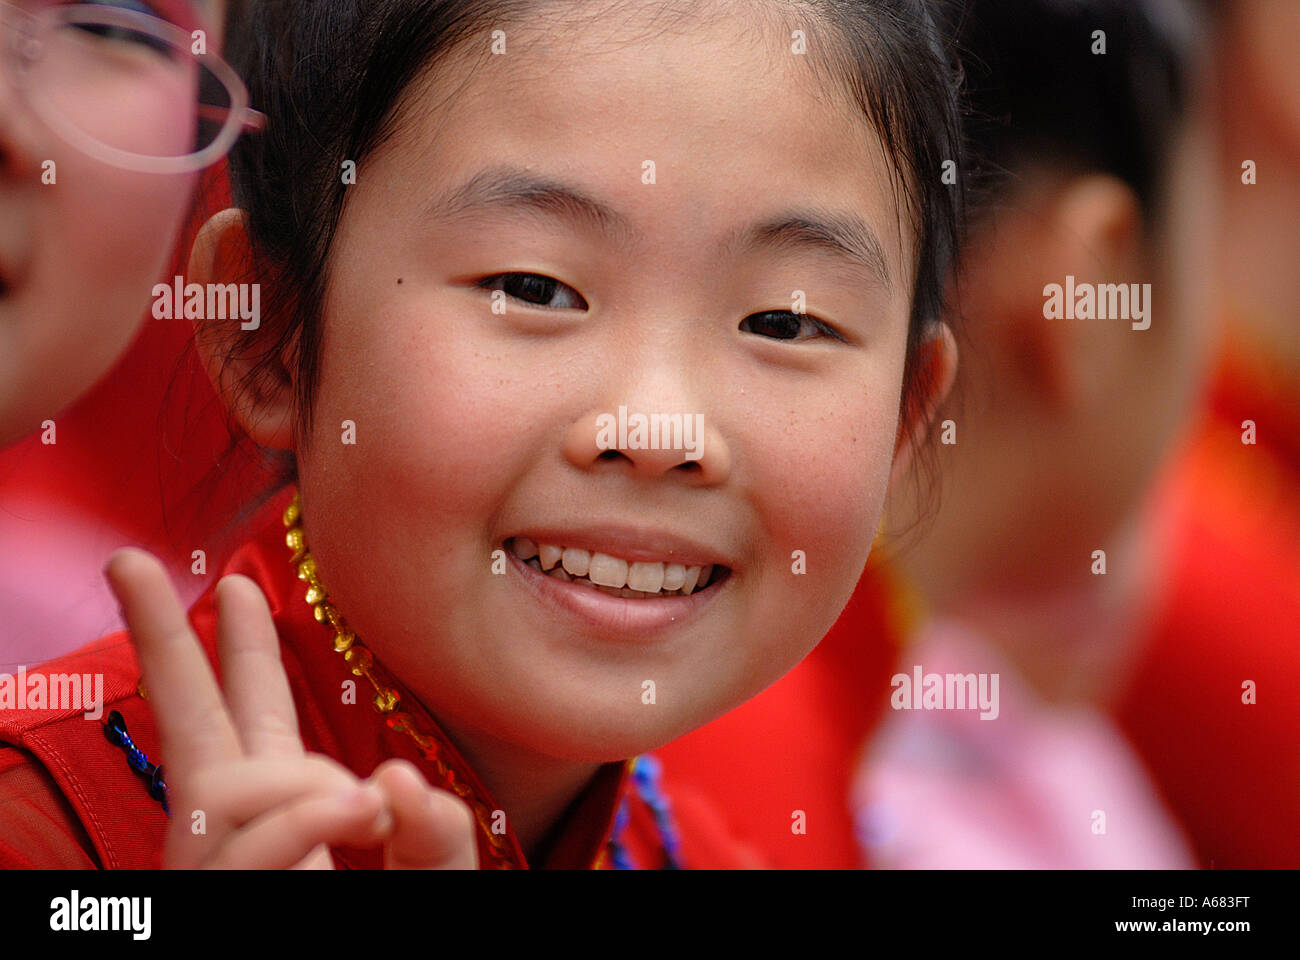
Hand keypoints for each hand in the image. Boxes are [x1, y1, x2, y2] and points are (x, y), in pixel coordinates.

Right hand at [104, 547, 478, 868]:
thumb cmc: (396, 939)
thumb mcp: (434, 871)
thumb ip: (434, 829)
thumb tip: (394, 781)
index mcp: (288, 815)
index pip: (257, 719)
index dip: (244, 652)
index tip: (237, 585)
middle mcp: (237, 836)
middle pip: (187, 723)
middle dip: (158, 639)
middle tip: (127, 559)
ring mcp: (212, 869)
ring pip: (229, 784)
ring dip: (305, 785)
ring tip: (365, 812)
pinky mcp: (207, 899)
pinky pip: (250, 834)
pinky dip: (308, 817)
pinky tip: (360, 814)